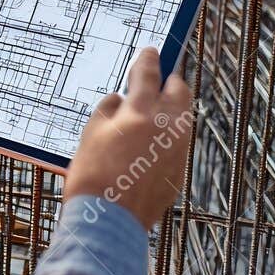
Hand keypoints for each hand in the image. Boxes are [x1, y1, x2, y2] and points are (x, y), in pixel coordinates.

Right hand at [64, 48, 193, 229]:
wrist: (107, 223)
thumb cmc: (93, 177)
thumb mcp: (91, 133)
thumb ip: (109, 109)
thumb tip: (121, 100)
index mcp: (143, 111)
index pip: (149, 73)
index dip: (148, 59)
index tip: (150, 51)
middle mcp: (168, 127)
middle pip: (180, 90)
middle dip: (170, 80)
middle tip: (158, 79)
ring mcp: (178, 150)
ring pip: (184, 118)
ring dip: (172, 109)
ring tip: (153, 112)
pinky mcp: (180, 171)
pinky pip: (178, 144)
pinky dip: (168, 138)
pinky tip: (150, 145)